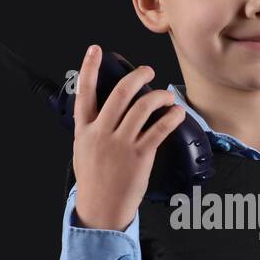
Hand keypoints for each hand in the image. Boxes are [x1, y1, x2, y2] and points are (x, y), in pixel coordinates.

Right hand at [71, 45, 185, 230]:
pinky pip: (158, 129)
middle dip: (137, 76)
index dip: (89, 68)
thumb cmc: (94, 181)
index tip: (96, 50)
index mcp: (85, 130)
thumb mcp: (83, 151)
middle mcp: (101, 133)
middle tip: (147, 71)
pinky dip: (170, 117)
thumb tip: (103, 113)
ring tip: (165, 94)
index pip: (84, 92)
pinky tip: (176, 113)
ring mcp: (120, 144)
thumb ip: (92, 130)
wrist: (101, 209)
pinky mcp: (139, 156)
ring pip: (142, 107)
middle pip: (120, 93)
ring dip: (158, 95)